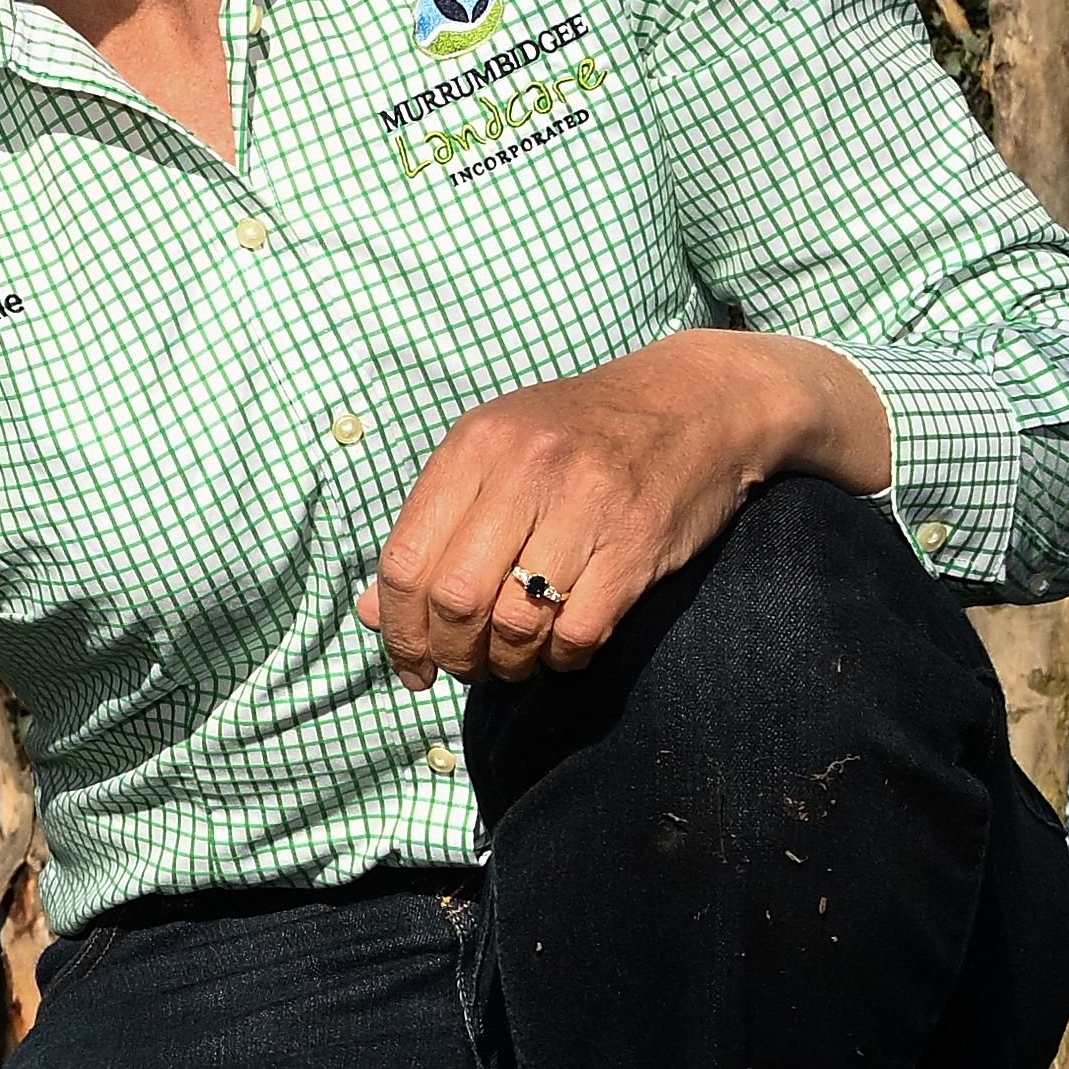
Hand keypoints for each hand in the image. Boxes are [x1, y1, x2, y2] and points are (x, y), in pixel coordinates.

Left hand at [358, 330, 894, 685]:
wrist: (696, 401)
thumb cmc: (582, 435)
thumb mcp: (497, 454)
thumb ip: (432, 527)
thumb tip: (372, 613)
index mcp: (477, 444)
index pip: (405, 559)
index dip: (398, 629)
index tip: (410, 663)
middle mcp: (526, 468)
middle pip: (454, 599)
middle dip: (452, 654)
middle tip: (465, 667)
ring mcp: (587, 504)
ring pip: (516, 624)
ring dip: (507, 665)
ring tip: (513, 662)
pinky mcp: (639, 542)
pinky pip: (579, 633)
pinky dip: (562, 660)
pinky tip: (562, 651)